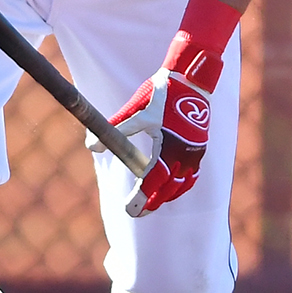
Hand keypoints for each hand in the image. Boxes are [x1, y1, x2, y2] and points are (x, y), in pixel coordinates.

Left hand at [109, 30, 221, 216]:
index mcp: (169, 145)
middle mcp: (185, 153)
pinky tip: (170, 187)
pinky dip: (180, 185)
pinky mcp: (199, 147)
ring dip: (167, 196)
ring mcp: (195, 152)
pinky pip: (191, 175)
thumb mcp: (135, 110)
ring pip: (182, 185)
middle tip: (136, 213)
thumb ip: (114, 128)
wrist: (190, 79)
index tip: (129, 210)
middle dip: (152, 203)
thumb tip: (91, 145)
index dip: (141, 198)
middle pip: (169, 189)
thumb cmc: (161, 92)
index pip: (154, 181)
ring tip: (151, 203)